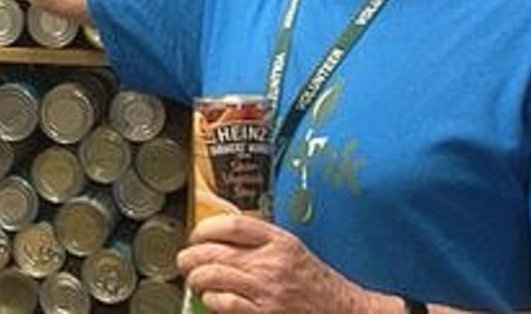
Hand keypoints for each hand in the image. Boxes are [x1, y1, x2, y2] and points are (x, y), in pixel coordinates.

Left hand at [177, 215, 390, 313]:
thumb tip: (219, 236)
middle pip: (214, 251)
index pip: (231, 225)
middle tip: (186, 260)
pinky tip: (212, 298)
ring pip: (212, 276)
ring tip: (194, 279)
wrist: (344, 312)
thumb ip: (260, 240)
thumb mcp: (292, 250)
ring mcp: (267, 291)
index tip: (196, 236)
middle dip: (191, 256)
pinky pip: (223, 303)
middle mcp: (272, 263)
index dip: (205, 228)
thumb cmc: (316, 283)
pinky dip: (211, 299)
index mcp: (279, 242)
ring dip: (195, 278)